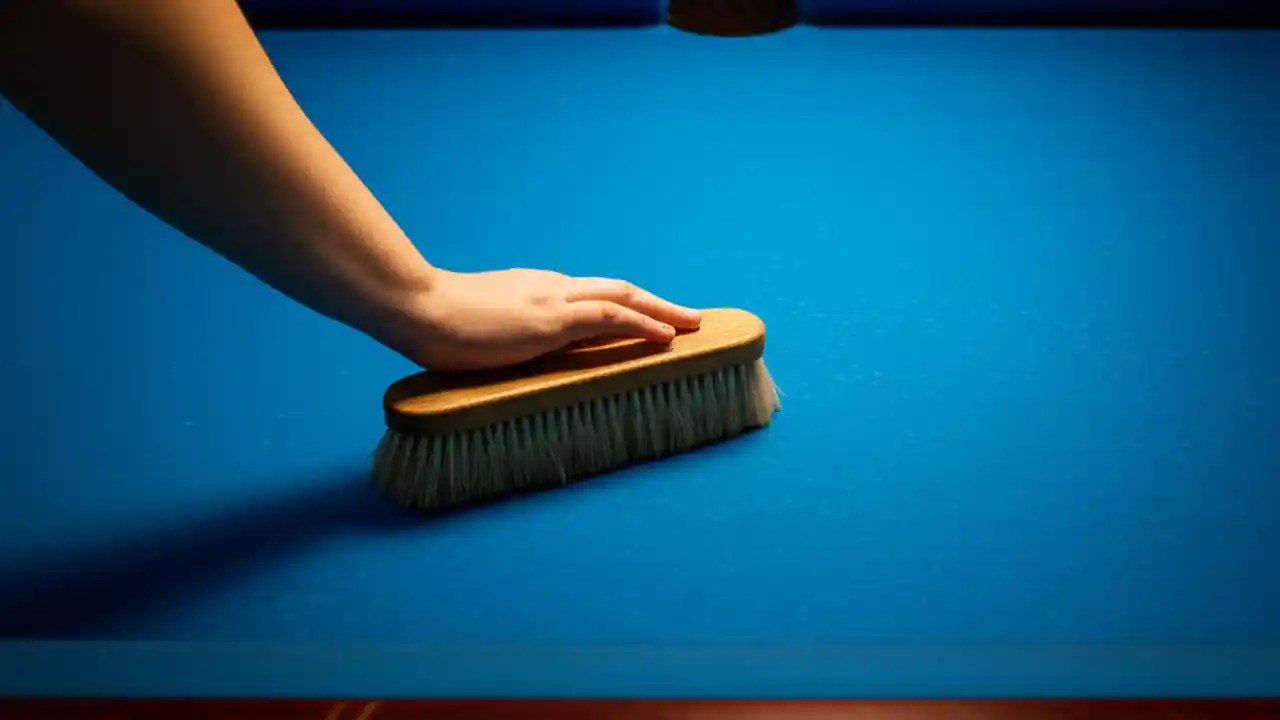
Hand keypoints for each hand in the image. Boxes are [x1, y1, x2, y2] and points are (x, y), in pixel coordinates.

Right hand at [384, 268, 702, 371]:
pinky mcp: (551, 319)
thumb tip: (505, 359)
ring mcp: (552, 299)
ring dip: (662, 310)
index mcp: (533, 290)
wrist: (414, 306)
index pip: (590, 295)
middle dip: (656, 302)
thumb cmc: (432, 323)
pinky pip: (610, 317)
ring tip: (692, 325)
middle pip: (617, 288)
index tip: (648, 316)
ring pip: (623, 297)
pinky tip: (666, 336)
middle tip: (688, 317)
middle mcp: (550, 287)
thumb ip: (500, 338)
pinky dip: (643, 323)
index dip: (625, 305)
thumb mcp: (476, 329)